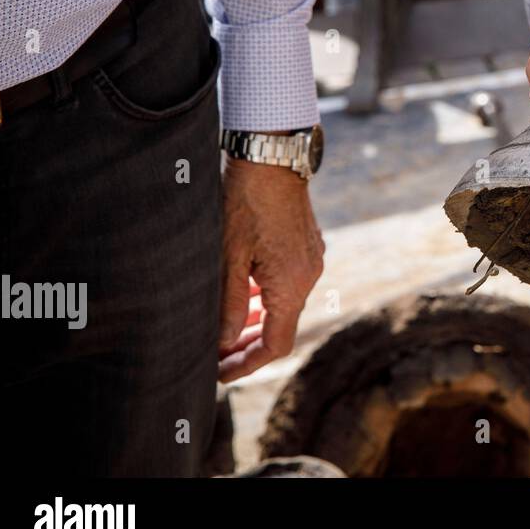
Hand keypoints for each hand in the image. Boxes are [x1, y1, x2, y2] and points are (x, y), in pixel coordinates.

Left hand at [218, 156, 324, 382]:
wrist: (272, 156)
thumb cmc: (244, 202)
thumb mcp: (228, 256)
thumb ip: (229, 303)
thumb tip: (226, 341)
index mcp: (292, 285)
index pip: (276, 344)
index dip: (248, 364)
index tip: (220, 372)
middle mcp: (308, 276)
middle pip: (283, 327)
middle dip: (250, 346)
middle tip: (217, 356)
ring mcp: (312, 259)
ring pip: (286, 304)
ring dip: (258, 321)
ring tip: (227, 329)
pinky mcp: (308, 245)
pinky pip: (290, 283)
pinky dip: (267, 297)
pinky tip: (245, 293)